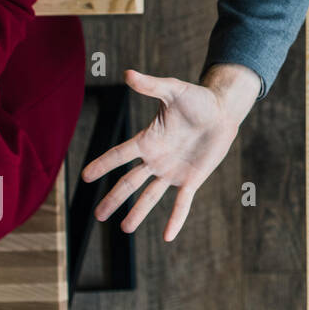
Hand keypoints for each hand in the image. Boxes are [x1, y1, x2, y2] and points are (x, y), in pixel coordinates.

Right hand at [81, 65, 259, 240]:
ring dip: (137, 213)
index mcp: (149, 140)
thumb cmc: (198, 99)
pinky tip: (167, 236)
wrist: (223, 112)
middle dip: (114, 198)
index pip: (120, 155)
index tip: (84, 177)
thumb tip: (129, 73)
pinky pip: (181, 203)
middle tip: (97, 215)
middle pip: (130, 182)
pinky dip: (175, 219)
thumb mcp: (175, 91)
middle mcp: (156, 159)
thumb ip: (152, 85)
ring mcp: (173, 171)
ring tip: (123, 229)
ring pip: (150, 196)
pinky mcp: (192, 179)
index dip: (103, 165)